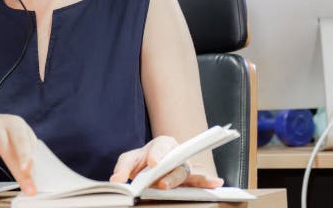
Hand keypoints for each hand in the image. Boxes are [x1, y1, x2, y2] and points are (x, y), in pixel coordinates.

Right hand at [0, 114, 37, 194]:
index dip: (25, 155)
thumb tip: (32, 174)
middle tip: (26, 187)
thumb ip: (29, 152)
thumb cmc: (14, 134)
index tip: (28, 169)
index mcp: (14, 124)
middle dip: (17, 171)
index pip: (21, 140)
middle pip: (5, 150)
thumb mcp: (26, 137)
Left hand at [109, 136, 223, 189]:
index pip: (161, 146)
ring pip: (186, 173)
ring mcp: (183, 167)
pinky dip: (206, 182)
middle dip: (169, 174)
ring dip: (182, 181)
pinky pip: (197, 182)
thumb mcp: (129, 160)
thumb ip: (122, 168)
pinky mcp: (187, 181)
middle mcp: (176, 153)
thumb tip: (116, 181)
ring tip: (174, 189)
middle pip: (176, 161)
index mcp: (162, 144)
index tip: (153, 164)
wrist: (148, 169)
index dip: (157, 155)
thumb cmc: (142, 161)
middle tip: (161, 184)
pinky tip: (216, 183)